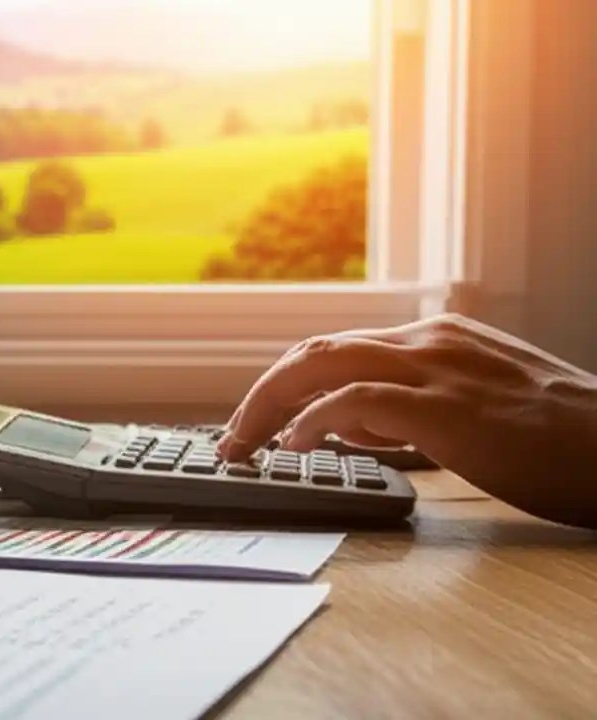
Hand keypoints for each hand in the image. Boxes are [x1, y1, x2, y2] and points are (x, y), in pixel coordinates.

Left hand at [218, 314, 596, 527]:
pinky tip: (293, 446)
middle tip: (230, 438)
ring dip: (268, 405)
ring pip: (323, 366)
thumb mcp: (471, 412)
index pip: (335, 351)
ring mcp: (438, 371)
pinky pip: (357, 401)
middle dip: (260, 393)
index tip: (253, 423)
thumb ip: (408, 411)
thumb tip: (348, 428)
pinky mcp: (448, 408)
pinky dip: (314, 420)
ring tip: (241, 445)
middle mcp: (429, 343)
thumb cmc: (556, 442)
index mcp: (435, 341)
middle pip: (314, 352)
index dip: (282, 385)